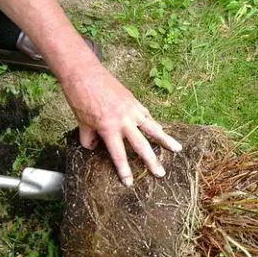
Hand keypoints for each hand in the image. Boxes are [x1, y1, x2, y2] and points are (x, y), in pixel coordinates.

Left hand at [61, 64, 181, 185]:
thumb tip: (93, 147)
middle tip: (161, 173)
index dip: (124, 170)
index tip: (130, 182)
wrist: (85, 73)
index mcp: (108, 128)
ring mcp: (131, 110)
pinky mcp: (134, 101)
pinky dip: (154, 123)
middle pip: (141, 145)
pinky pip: (147, 115)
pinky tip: (161, 130)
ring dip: (166, 139)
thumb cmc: (80, 97)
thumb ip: (89, 137)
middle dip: (152, 161)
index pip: (118, 154)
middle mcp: (123, 121)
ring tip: (177, 149)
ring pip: (153, 128)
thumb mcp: (81, 121)